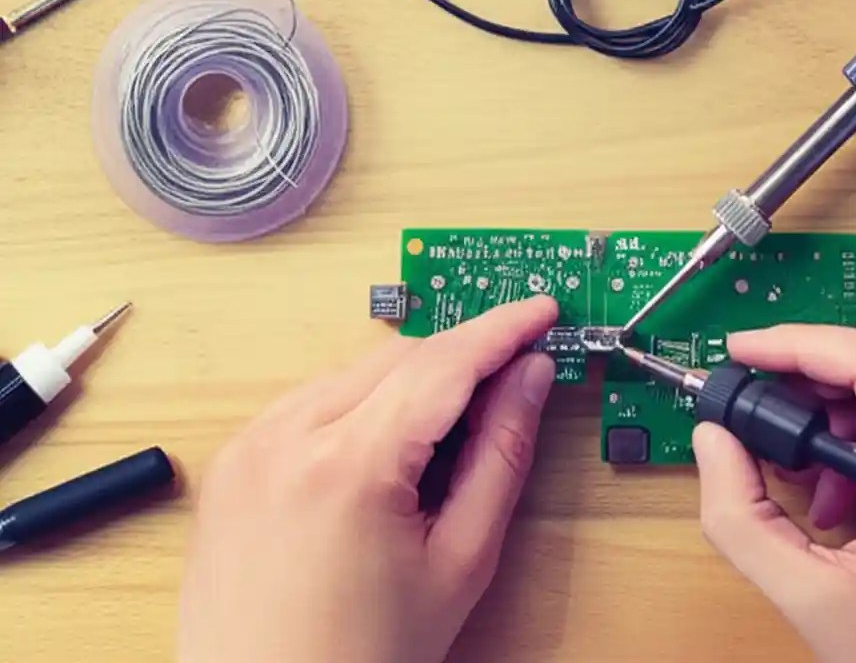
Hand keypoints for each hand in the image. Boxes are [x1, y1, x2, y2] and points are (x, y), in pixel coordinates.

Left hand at [177, 297, 559, 662]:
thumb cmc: (360, 659)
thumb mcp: (459, 561)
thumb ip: (501, 456)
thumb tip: (528, 381)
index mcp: (346, 466)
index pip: (443, 364)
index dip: (501, 330)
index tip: (539, 310)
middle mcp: (284, 440)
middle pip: (398, 358)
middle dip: (461, 359)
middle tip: (514, 379)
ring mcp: (248, 448)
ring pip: (352, 372)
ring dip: (409, 383)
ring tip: (446, 440)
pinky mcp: (232, 463)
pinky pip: (309, 402)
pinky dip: (359, 406)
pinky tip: (388, 451)